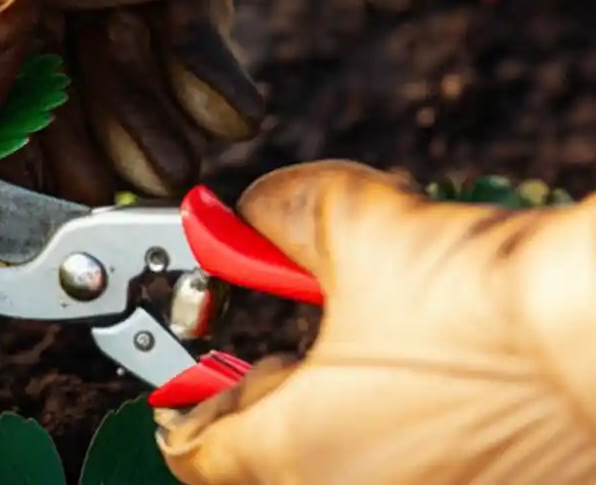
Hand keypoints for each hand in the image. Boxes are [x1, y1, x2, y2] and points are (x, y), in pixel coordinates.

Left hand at [155, 160, 595, 483]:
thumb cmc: (490, 302)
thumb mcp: (353, 225)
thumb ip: (275, 216)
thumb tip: (248, 215)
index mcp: (294, 454)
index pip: (193, 447)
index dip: (183, 395)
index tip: (189, 367)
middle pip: (261, 463)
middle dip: (262, 403)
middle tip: (279, 353)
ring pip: (333, 470)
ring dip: (329, 421)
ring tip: (366, 361)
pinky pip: (405, 475)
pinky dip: (395, 439)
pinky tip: (431, 391)